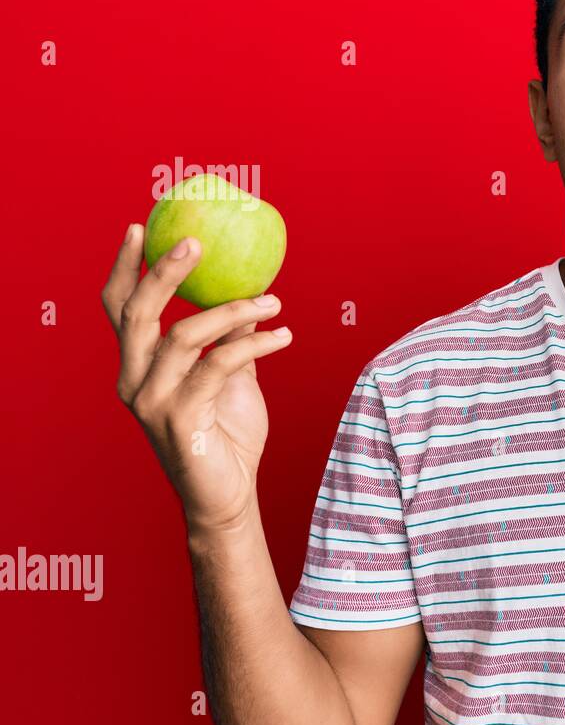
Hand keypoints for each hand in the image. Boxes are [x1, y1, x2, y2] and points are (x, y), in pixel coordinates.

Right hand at [101, 225, 293, 531]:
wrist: (229, 496)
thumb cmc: (227, 435)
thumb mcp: (231, 378)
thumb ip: (229, 339)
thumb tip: (248, 295)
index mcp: (139, 366)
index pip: (120, 308)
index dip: (126, 267)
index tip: (142, 228)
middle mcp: (135, 381)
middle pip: (137, 314)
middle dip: (164, 272)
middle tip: (197, 242)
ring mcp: (152, 402)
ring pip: (183, 336)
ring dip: (234, 311)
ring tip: (274, 300)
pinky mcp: (180, 420)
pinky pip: (218, 366)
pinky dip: (254, 345)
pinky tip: (284, 335)